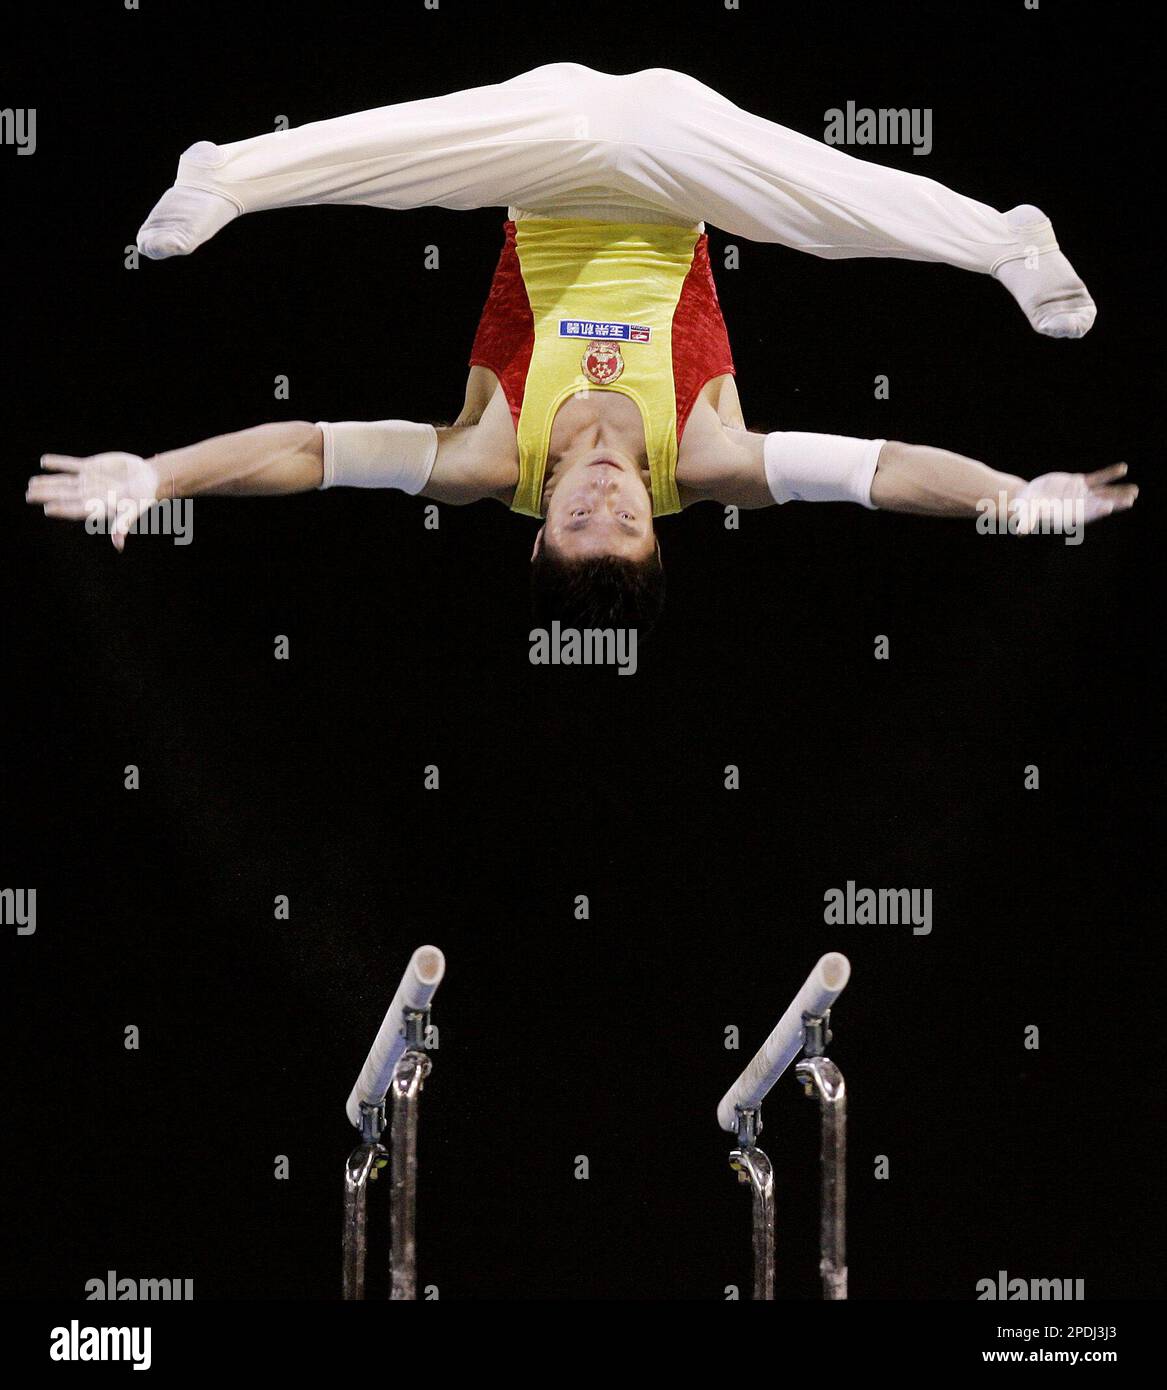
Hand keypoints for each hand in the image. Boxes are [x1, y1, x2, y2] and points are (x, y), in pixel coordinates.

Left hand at [26, 451, 161, 550]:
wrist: (148, 478)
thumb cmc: (142, 498)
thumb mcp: (134, 510)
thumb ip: (123, 524)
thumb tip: (118, 545)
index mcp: (97, 507)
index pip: (76, 509)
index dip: (62, 509)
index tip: (48, 509)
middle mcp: (89, 495)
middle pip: (64, 495)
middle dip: (46, 495)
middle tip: (29, 495)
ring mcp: (88, 480)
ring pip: (64, 481)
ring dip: (48, 482)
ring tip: (32, 483)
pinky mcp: (90, 466)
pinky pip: (71, 465)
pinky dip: (59, 463)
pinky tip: (44, 462)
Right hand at [1014, 463, 1137, 534]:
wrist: (1028, 500)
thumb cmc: (1026, 510)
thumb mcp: (1026, 514)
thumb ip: (1027, 521)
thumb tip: (1020, 531)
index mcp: (1070, 516)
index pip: (1086, 514)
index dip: (1097, 510)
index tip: (1108, 507)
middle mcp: (1079, 506)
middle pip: (1100, 504)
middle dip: (1115, 502)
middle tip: (1130, 500)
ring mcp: (1082, 494)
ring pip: (1103, 492)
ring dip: (1118, 491)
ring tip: (1135, 491)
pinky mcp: (1080, 483)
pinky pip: (1098, 478)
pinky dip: (1110, 474)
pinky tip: (1122, 469)